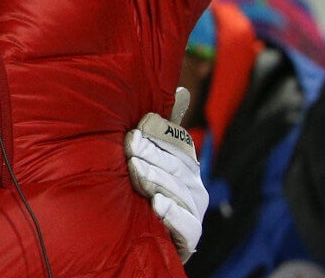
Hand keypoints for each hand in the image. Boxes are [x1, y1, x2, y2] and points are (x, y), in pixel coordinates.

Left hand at [127, 87, 207, 261]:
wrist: (147, 237)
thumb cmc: (148, 188)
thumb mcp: (156, 156)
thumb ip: (166, 128)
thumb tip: (182, 88)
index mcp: (186, 164)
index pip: (179, 144)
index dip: (160, 134)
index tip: (138, 126)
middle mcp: (195, 186)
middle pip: (177, 166)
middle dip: (153, 154)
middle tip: (130, 145)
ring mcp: (194, 211)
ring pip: (178, 192)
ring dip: (157, 179)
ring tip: (136, 170)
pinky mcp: (190, 236)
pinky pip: (186, 225)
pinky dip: (173, 214)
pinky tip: (158, 205)